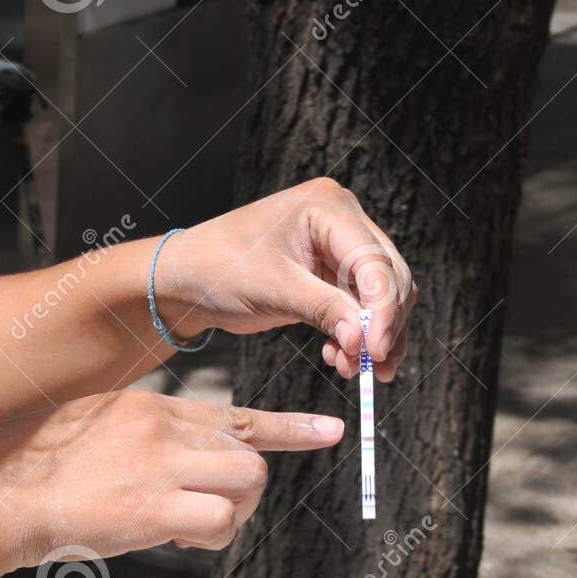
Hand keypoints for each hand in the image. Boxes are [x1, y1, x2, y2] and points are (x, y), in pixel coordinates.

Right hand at [0, 389, 344, 577]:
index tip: (325, 433)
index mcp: (147, 406)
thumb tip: (187, 462)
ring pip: (244, 484)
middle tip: (208, 511)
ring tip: (185, 524)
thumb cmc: (38, 472)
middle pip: (248, 455)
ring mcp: (158, 462)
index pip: (232, 414)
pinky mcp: (153, 505)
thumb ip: (145, 435)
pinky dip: (208, 538)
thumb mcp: (95, 430)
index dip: (284, 429)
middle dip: (242, 491)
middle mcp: (160, 425)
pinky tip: (171, 536)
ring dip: (227, 515)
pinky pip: (219, 523)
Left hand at [156, 177, 415, 379]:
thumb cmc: (220, 269)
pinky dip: (355, 334)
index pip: (375, 260)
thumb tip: (367, 342)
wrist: (188, 278)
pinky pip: (360, 306)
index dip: (384, 309)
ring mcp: (338, 245)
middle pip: (388, 276)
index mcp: (327, 207)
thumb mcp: (274, 289)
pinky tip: (336, 357)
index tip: (376, 351)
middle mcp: (341, 219)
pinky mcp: (331, 272)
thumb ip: (325, 310)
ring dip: (371, 336)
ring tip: (349, 370)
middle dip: (383, 326)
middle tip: (373, 370)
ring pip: (380, 295)